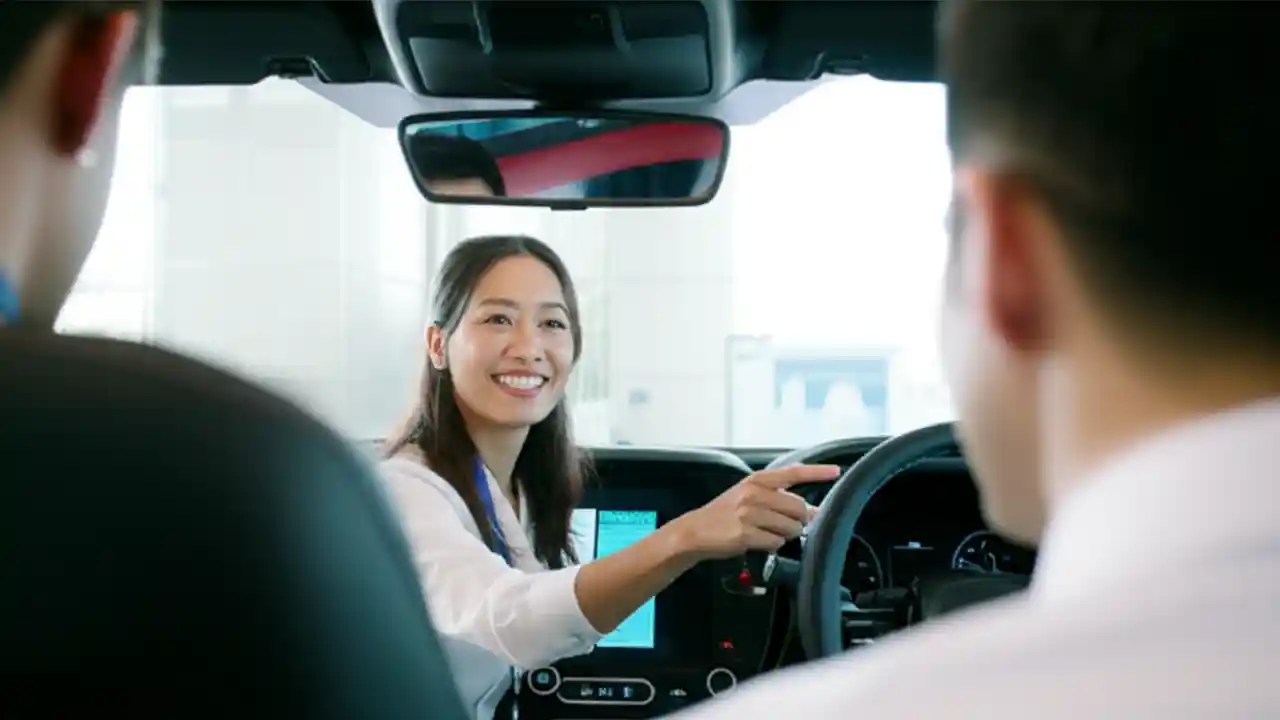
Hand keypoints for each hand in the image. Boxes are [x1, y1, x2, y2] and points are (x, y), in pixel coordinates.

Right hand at [672, 464, 840, 560]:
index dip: (817, 472)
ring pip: (791, 528)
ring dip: (785, 535)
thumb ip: (778, 498)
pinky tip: (758, 542)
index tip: (836, 472)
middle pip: (799, 508)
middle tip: (785, 525)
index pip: (794, 473)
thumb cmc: (724, 513)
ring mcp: (750, 514)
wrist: (696, 530)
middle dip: (799, 520)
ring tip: (768, 533)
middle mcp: (755, 493)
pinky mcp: (746, 534)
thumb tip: (813, 510)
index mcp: (757, 480)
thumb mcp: (748, 495)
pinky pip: (776, 543)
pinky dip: (772, 545)